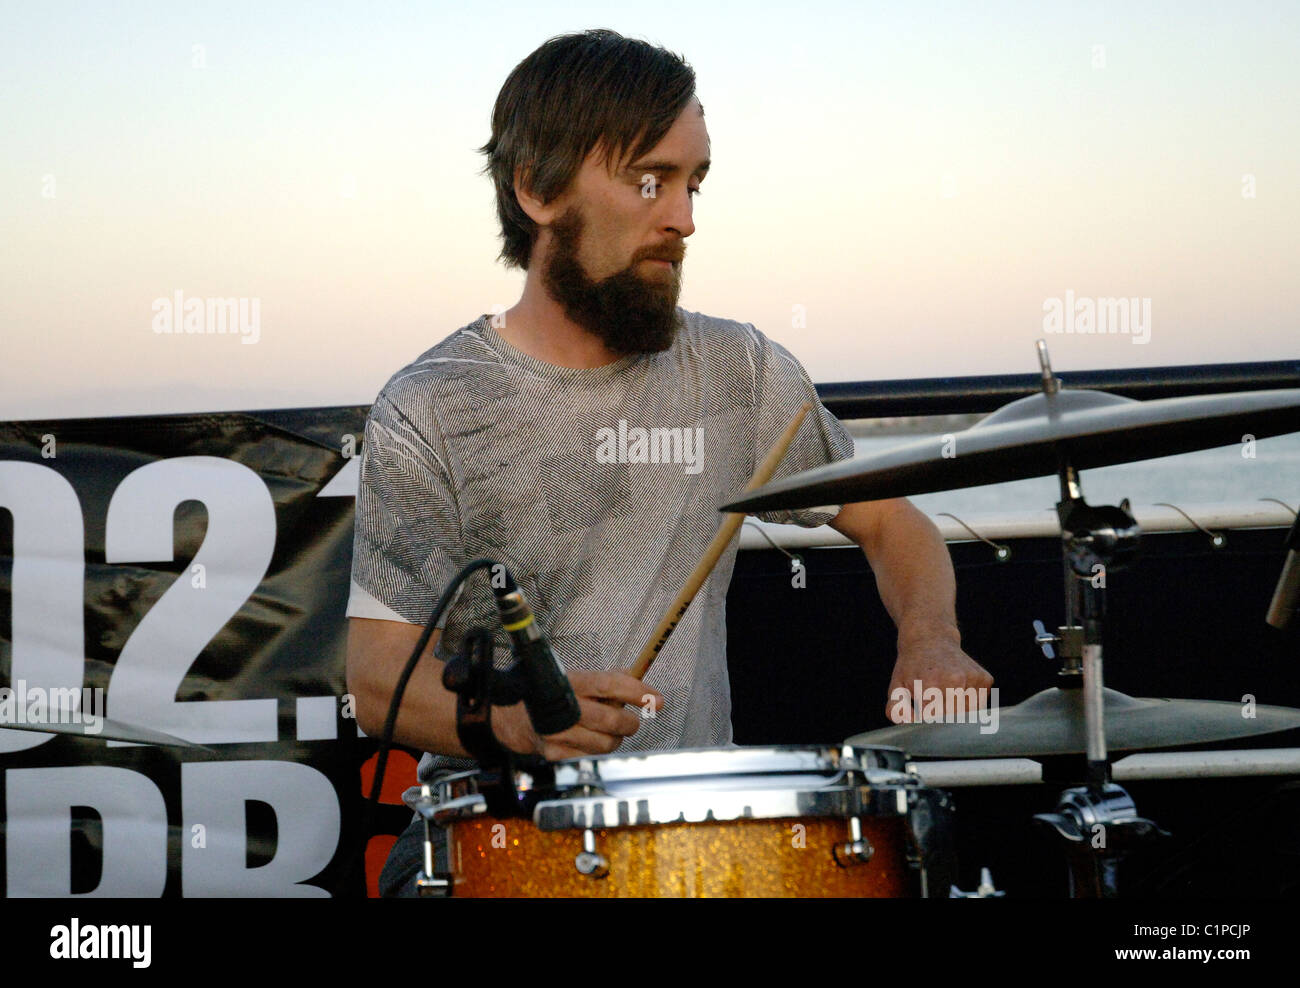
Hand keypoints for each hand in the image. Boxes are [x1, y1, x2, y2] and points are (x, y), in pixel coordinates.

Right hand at [492, 669, 663, 760]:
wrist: (509, 715)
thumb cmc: (547, 691)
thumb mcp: (572, 675)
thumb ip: (605, 678)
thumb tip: (638, 676)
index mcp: (570, 682)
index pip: (611, 685)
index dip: (638, 692)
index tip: (658, 699)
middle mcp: (564, 708)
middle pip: (613, 721)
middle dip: (630, 722)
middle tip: (632, 719)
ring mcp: (558, 733)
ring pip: (606, 743)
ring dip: (616, 738)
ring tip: (609, 729)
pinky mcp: (555, 753)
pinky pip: (591, 756)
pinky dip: (597, 748)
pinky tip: (589, 738)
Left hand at [886, 631, 993, 723]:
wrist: (931, 639)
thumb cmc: (912, 667)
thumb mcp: (896, 686)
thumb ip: (897, 709)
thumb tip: (909, 724)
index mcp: (931, 686)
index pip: (935, 721)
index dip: (929, 721)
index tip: (923, 713)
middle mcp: (955, 681)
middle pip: (954, 720)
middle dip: (944, 718)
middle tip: (934, 703)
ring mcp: (972, 678)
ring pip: (969, 714)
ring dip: (958, 711)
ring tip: (945, 693)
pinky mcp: (985, 679)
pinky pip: (979, 704)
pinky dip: (969, 702)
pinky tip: (958, 687)